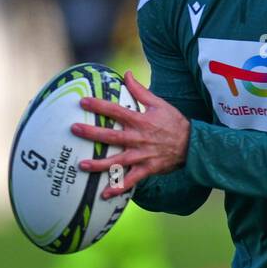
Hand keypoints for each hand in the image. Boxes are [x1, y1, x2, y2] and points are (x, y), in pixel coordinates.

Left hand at [70, 70, 190, 194]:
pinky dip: (118, 188)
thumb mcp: (158, 103)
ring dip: (100, 164)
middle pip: (112, 136)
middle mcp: (139, 139)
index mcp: (140, 121)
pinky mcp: (147, 169)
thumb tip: (127, 74)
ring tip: (82, 165)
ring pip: (118, 161)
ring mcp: (142, 156)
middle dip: (92, 133)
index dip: (99, 105)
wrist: (192, 145)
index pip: (116, 111)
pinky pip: (130, 180)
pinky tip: (104, 194)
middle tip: (74, 129)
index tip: (83, 102)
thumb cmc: (174, 122)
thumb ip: (140, 90)